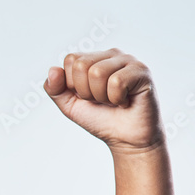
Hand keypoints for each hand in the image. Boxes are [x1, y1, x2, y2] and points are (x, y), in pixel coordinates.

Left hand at [44, 49, 165, 154]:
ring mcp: (128, 60)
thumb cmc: (100, 119)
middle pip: (81, 65)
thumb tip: (53, 69)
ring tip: (114, 101)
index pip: (71, 60)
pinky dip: (116, 99)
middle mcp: (110, 55)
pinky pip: (116, 82)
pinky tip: (126, 101)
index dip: (74, 85)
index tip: (88, 96)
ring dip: (101, 96)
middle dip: (86, 92)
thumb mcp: (69, 105)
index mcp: (93, 59)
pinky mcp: (141, 71)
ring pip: (97, 73)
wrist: (126, 139)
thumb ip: (55, 89)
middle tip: (102, 100)